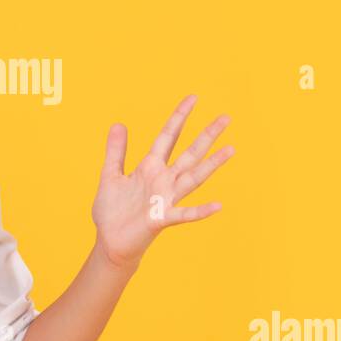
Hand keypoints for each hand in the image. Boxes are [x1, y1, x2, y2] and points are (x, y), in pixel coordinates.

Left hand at [91, 94, 233, 271]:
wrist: (109, 242)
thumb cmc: (112, 212)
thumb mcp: (110, 175)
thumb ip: (116, 151)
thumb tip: (119, 123)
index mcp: (150, 168)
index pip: (168, 137)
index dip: (179, 117)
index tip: (193, 98)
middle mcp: (163, 180)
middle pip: (189, 153)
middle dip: (206, 135)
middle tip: (226, 117)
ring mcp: (165, 199)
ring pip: (193, 178)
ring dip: (211, 164)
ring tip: (230, 149)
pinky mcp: (162, 218)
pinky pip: (184, 213)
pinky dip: (200, 210)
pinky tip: (218, 205)